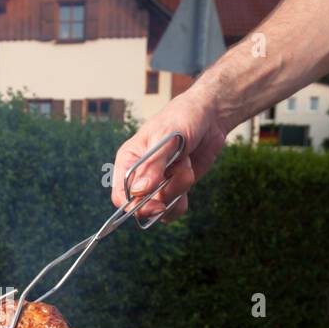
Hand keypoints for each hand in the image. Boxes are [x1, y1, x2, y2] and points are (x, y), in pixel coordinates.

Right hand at [110, 85, 227, 222]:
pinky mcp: (174, 188)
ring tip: (186, 164)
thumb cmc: (181, 119)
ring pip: (161, 208)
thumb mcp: (167, 139)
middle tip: (175, 180)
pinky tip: (188, 176)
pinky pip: (173, 209)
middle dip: (161, 197)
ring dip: (178, 190)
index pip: (120, 194)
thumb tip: (138, 191)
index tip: (156, 203)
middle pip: (140, 206)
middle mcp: (140, 176)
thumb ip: (153, 166)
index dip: (134, 205)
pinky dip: (183, 199)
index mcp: (128, 161)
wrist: (208, 117)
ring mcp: (157, 184)